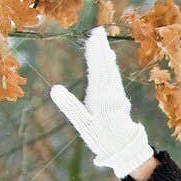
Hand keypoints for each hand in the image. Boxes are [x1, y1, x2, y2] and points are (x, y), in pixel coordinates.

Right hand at [50, 28, 155, 179]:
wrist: (125, 148)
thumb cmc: (100, 137)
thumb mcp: (82, 124)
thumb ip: (69, 106)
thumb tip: (55, 89)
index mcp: (101, 96)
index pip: (97, 69)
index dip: (94, 53)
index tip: (92, 38)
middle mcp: (112, 92)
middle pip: (107, 66)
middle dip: (102, 48)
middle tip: (98, 31)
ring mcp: (118, 95)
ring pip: (112, 71)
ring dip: (107, 55)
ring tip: (103, 42)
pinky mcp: (121, 99)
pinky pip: (115, 78)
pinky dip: (111, 67)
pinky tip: (110, 62)